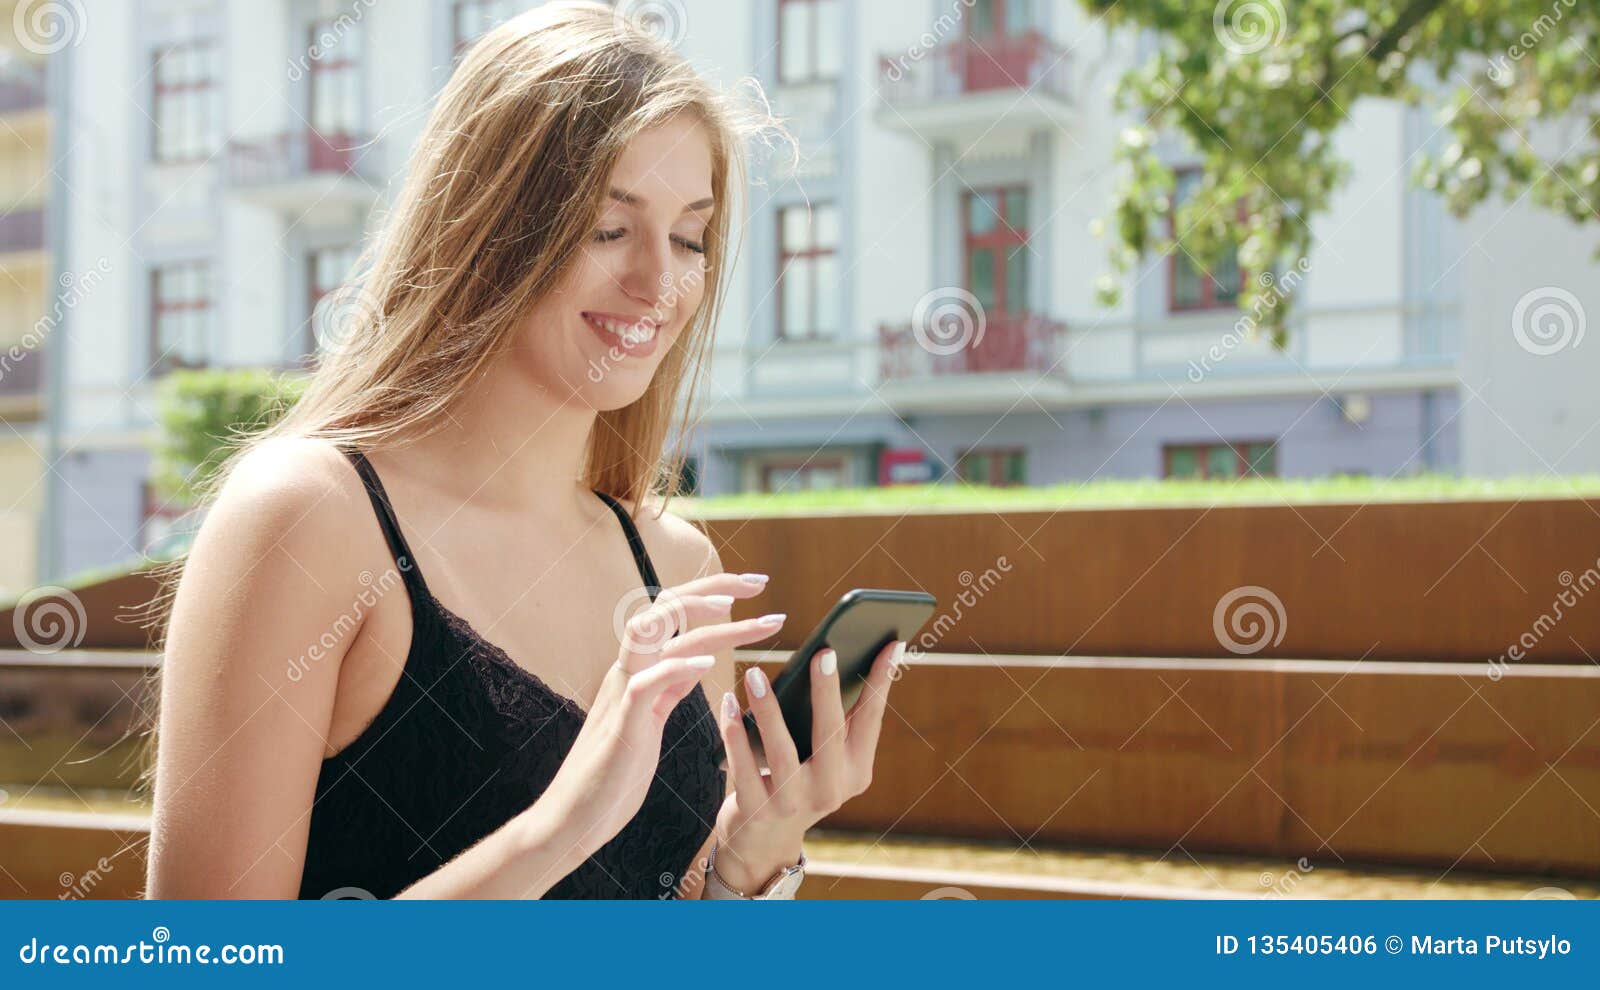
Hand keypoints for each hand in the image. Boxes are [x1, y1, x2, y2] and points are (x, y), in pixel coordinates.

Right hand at [537, 573, 781, 865]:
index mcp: (640, 669)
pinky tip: (708, 664)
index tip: (755, 584)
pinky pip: (645, 685)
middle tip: (760, 582)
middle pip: (665, 607)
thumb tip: (699, 656)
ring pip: (653, 634)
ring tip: (744, 615)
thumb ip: (672, 685)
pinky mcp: (622, 726)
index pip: (673, 611)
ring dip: (703, 620)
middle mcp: (629, 671)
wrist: (574, 820)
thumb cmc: (614, 774)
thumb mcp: (653, 717)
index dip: (713, 591)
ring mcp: (622, 695)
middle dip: (713, 588)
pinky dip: (676, 668)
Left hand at [710, 638, 904, 892]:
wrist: (763, 842)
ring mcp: (794, 804)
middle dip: (828, 692)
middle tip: (823, 652)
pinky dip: (735, 733)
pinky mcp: (757, 811)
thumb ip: (831, 720)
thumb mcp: (824, 759)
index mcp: (855, 772)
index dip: (881, 681)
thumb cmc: (796, 781)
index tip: (890, 644)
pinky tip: (729, 702)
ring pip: (783, 752)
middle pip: (832, 734)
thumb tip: (834, 659)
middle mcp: (831, 790)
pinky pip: (744, 767)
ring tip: (756, 674)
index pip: (871, 719)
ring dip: (769, 710)